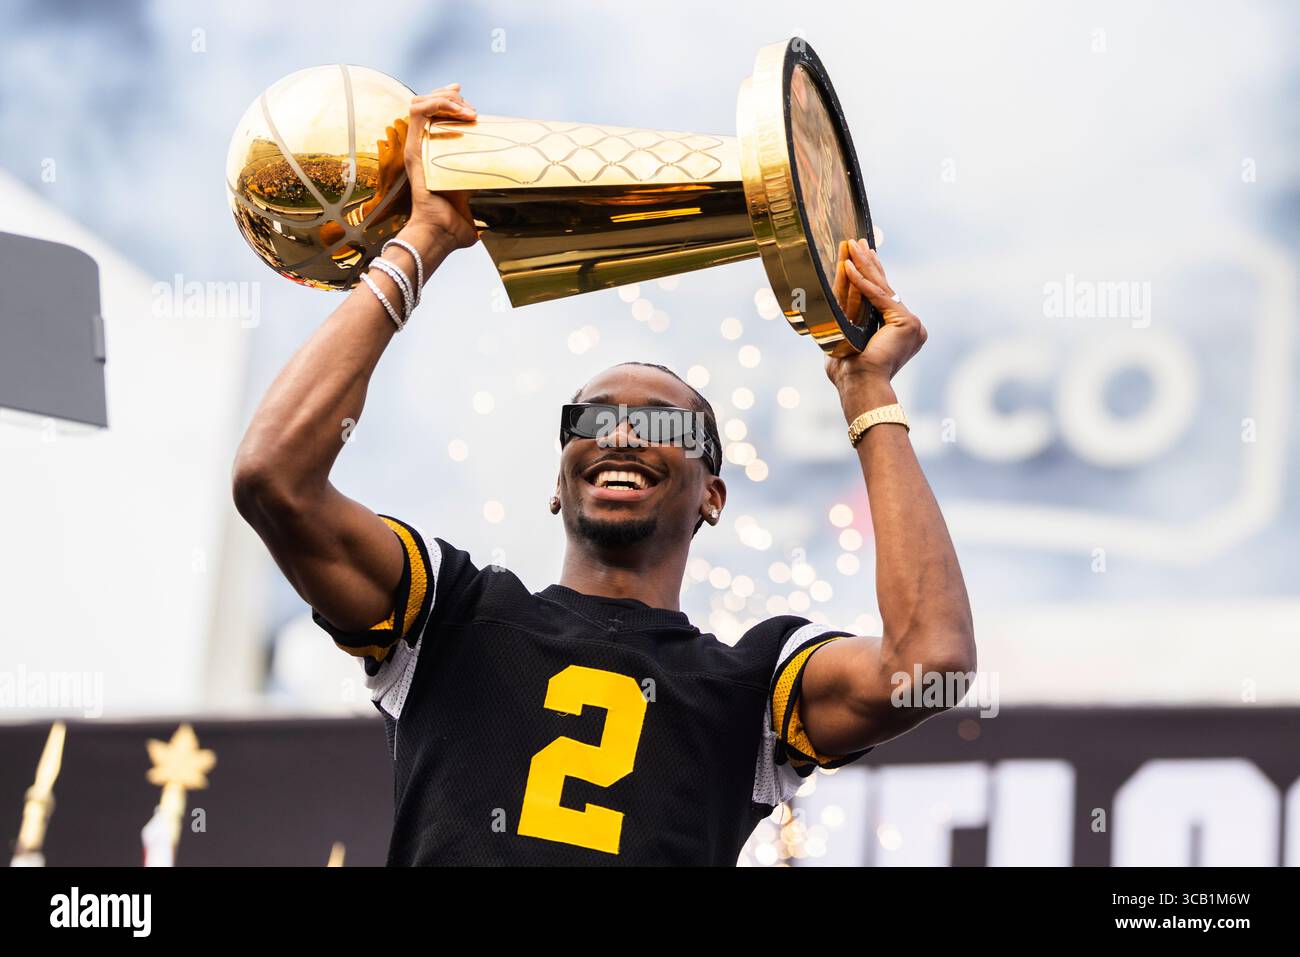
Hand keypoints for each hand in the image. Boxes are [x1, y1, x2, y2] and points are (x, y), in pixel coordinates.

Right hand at [401, 83, 479, 250]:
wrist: (443, 233)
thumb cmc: (456, 224)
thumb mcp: (474, 194)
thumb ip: (484, 186)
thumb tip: (510, 189)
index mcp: (433, 153)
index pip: (434, 113)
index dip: (451, 102)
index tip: (473, 109)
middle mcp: (422, 146)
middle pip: (427, 102)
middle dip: (452, 98)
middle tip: (473, 112)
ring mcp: (416, 147)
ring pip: (420, 102)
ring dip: (446, 99)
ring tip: (468, 112)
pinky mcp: (414, 149)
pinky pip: (417, 112)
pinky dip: (437, 103)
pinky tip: (459, 111)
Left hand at [825, 239, 926, 391]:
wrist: (861, 385)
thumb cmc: (850, 373)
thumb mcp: (847, 342)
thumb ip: (846, 326)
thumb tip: (830, 314)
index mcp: (900, 332)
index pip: (883, 297)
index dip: (870, 275)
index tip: (861, 256)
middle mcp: (911, 326)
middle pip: (885, 288)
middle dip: (869, 263)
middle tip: (858, 242)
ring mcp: (912, 324)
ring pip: (882, 289)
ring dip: (865, 265)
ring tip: (852, 245)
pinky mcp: (906, 322)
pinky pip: (879, 297)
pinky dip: (861, 282)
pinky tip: (848, 265)